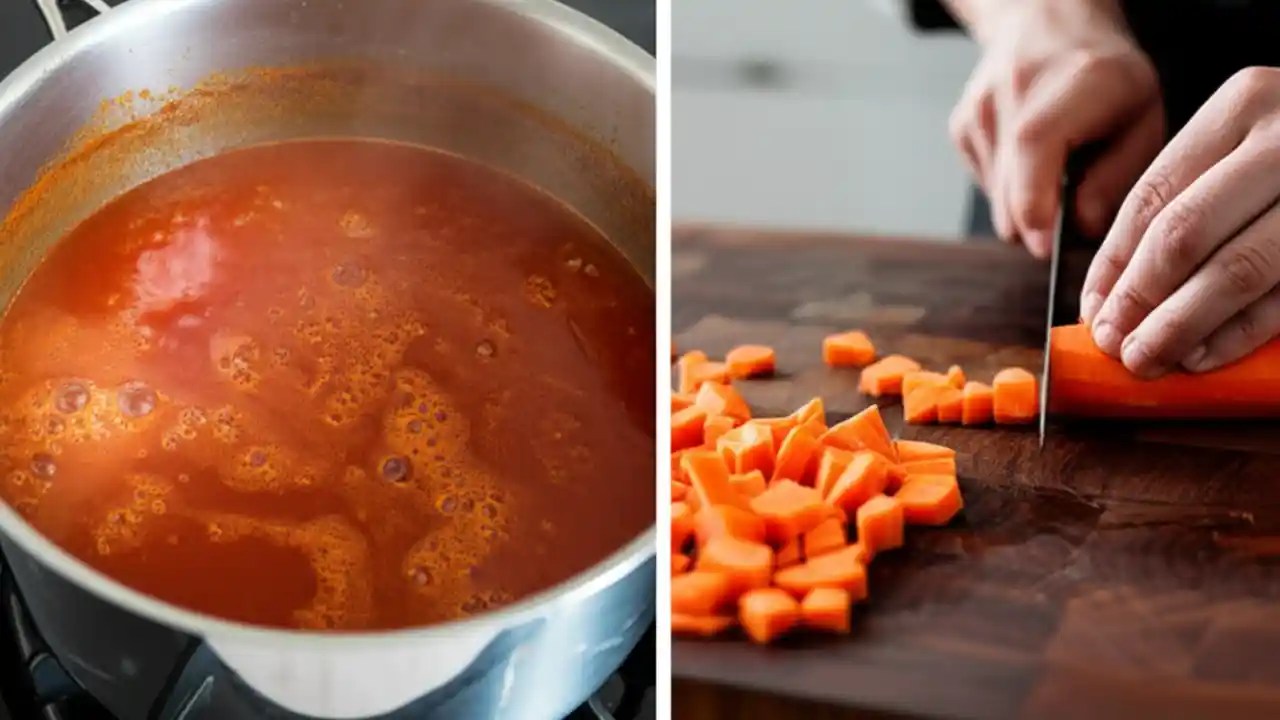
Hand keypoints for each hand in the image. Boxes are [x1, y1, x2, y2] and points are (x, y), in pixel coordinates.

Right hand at [947, 0, 1163, 256]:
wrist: (1047, 26)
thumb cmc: (1107, 80)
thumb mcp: (1142, 120)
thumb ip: (1117, 177)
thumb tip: (1079, 227)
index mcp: (1075, 83)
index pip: (1035, 148)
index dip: (1036, 208)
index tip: (1047, 247)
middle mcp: (1016, 89)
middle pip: (1010, 188)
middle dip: (1039, 220)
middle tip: (1072, 207)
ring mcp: (981, 108)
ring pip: (996, 196)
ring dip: (1026, 203)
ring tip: (1056, 168)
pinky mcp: (962, 126)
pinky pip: (985, 184)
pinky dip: (1010, 186)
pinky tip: (1029, 157)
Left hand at [1080, 67, 1279, 376]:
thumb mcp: (1246, 143)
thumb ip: (1186, 199)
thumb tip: (1110, 293)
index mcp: (1244, 104)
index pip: (1153, 195)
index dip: (1113, 261)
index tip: (1093, 307)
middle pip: (1184, 234)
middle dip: (1138, 298)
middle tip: (1112, 343)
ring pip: (1235, 270)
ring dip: (1180, 325)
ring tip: (1147, 359)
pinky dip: (1238, 332)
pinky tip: (1202, 356)